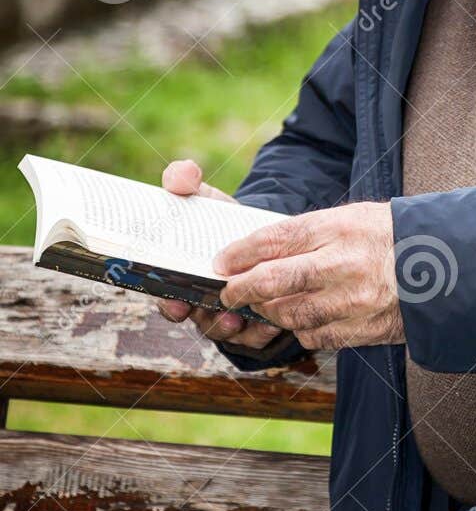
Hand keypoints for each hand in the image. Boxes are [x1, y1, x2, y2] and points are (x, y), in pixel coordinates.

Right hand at [154, 159, 285, 352]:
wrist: (260, 235)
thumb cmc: (222, 221)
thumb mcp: (205, 199)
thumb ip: (186, 182)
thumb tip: (181, 173)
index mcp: (182, 276)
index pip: (166, 296)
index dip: (168, 303)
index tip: (176, 302)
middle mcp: (200, 300)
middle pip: (198, 319)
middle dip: (208, 321)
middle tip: (221, 315)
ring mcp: (226, 314)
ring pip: (227, 332)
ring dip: (236, 330)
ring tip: (246, 321)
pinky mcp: (253, 323)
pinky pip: (256, 337)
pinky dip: (263, 332)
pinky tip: (274, 325)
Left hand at [214, 202, 404, 351]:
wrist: (447, 266)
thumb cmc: (393, 236)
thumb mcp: (352, 218)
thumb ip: (308, 234)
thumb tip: (260, 251)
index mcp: (339, 228)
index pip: (274, 240)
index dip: (240, 253)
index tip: (221, 263)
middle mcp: (343, 265)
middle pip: (274, 281)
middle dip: (242, 289)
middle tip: (229, 292)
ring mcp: (353, 301)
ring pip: (290, 313)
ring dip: (269, 311)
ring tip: (265, 304)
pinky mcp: (363, 329)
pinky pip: (315, 335)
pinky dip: (301, 328)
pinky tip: (301, 318)